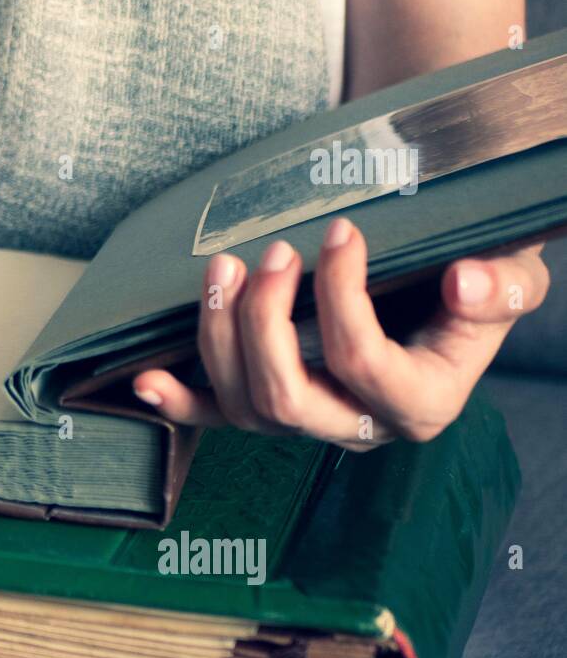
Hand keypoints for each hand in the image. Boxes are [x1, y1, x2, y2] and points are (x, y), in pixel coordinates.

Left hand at [132, 218, 549, 450]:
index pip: (362, 361)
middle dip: (265, 322)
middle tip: (270, 253)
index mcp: (421, 403)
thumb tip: (465, 281)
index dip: (341, 295)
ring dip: (220, 335)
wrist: (450, 292)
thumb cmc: (478, 281)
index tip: (338, 231)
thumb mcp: (512, 276)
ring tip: (221, 267)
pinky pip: (214, 419)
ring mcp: (307, 421)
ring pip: (244, 404)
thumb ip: (503, 286)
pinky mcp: (269, 407)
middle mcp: (358, 425)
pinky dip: (177, 402)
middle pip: (286, 397)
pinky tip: (145, 378)